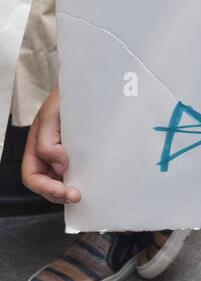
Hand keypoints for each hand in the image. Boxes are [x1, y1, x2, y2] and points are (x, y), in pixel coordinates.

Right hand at [21, 87, 80, 204]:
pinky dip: (79, 180)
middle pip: (45, 183)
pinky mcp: (78, 152)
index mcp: (35, 145)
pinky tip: (88, 181)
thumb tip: (58, 166)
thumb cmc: (66, 96)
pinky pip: (75, 171)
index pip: (32, 176)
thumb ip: (48, 142)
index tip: (63, 190)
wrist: (87, 84)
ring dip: (68, 190)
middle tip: (76, 195)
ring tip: (81, 192)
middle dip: (58, 194)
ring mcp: (63, 153)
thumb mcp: (51, 115)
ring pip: (59, 181)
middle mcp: (47, 152)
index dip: (45, 188)